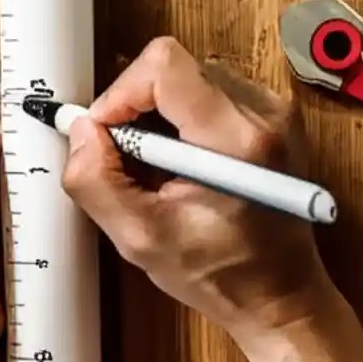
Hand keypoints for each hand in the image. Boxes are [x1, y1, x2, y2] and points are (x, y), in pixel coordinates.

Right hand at [62, 37, 332, 338]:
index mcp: (235, 141)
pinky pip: (210, 90)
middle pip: (174, 67)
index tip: (106, 134)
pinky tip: (185, 164)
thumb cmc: (220, 275)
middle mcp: (263, 112)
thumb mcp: (141, 240)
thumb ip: (97, 182)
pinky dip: (183, 118)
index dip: (121, 92)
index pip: (164, 66)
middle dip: (137, 107)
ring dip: (159, 114)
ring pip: (189, 76)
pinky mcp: (274, 114)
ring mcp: (274, 110)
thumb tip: (81, 131)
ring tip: (160, 168)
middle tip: (130, 161)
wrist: (282, 295)